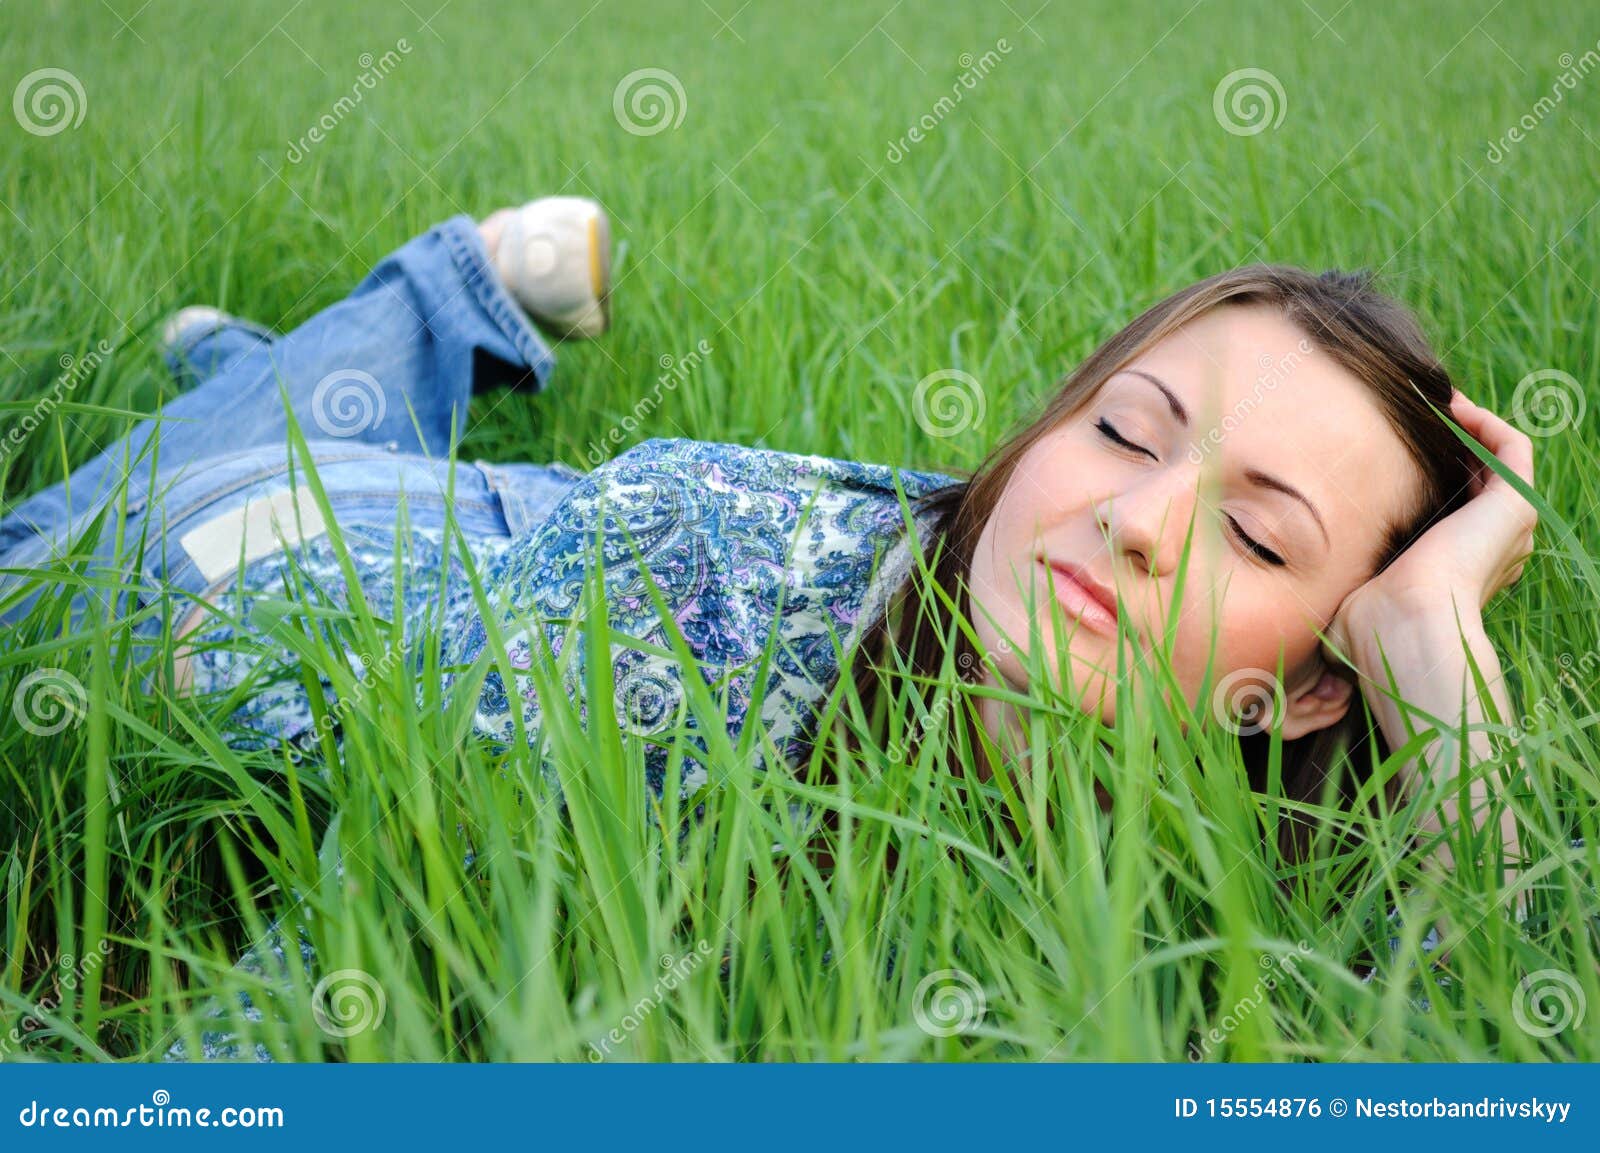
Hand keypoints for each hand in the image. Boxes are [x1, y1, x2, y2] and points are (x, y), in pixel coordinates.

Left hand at [1323, 389, 1536, 667]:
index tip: (1389, 446)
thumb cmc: (1370, 625)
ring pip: (1496, 458)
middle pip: (1474, 477)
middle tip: (1411, 412)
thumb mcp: (1345, 598)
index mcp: (1453, 567)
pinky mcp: (1515, 505)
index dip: (1424, 472)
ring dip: (1467, 425)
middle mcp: (1489, 544)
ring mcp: (1507, 525)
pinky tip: (1450, 407)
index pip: (1447, 506)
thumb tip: (1279, 593)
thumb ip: (1330, 585)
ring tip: (1430, 400)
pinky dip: (1486, 423)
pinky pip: (1513, 448)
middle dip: (1445, 442)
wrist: (1406, 626)